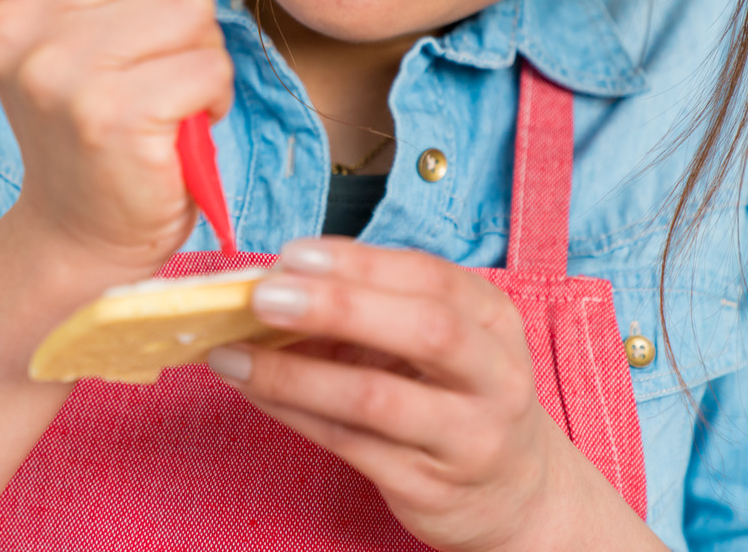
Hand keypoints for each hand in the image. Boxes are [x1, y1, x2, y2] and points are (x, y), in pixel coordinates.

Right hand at [0, 0, 232, 272]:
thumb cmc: (86, 119)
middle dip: (172, 11)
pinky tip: (174, 127)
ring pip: (187, 5)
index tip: (108, 23)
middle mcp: (10, 28)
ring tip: (159, 96)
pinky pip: (206, 63)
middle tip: (141, 68)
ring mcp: (56, 72)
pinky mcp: (109, 115)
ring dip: (195, 55)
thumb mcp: (69, 17)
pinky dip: (208, 96)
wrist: (82, 226)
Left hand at [207, 238, 658, 551]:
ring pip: (377, 398)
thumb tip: (276, 281)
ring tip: (233, 355)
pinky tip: (254, 390)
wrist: (514, 492)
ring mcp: (467, 436)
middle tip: (263, 297)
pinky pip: (349, 444)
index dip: (360, 263)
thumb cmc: (457, 395)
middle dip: (339, 307)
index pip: (431, 277)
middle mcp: (494, 376)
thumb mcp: (440, 342)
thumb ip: (373, 309)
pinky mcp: (430, 487)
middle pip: (425, 331)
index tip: (293, 254)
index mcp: (493, 320)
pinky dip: (293, 412)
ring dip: (294, 373)